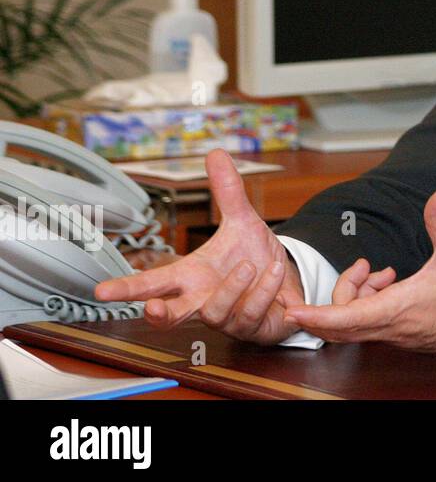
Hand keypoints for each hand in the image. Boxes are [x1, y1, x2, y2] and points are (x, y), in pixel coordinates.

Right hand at [94, 149, 392, 344]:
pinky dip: (264, 290)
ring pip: (217, 312)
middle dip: (160, 315)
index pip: (153, 284)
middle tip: (151, 309)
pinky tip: (273, 272)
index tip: (101, 291)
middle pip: (172, 316)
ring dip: (233, 287)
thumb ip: (228, 191)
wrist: (288, 280)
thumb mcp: (243, 221)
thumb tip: (216, 153)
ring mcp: (228, 319)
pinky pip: (252, 314)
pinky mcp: (254, 328)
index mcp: (193, 277)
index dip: (127, 289)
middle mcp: (204, 301)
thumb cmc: (254, 256)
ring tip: (251, 264)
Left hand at [283, 188, 435, 355]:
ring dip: (355, 297)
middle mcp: (389, 327)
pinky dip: (367, 305)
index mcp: (396, 308)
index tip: (292, 309)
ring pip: (354, 324)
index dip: (315, 314)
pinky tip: (390, 285)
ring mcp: (393, 335)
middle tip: (358, 268)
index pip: (345, 318)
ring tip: (380, 273)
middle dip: (334, 296)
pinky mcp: (399, 336)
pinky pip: (369, 325)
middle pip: (339, 324)